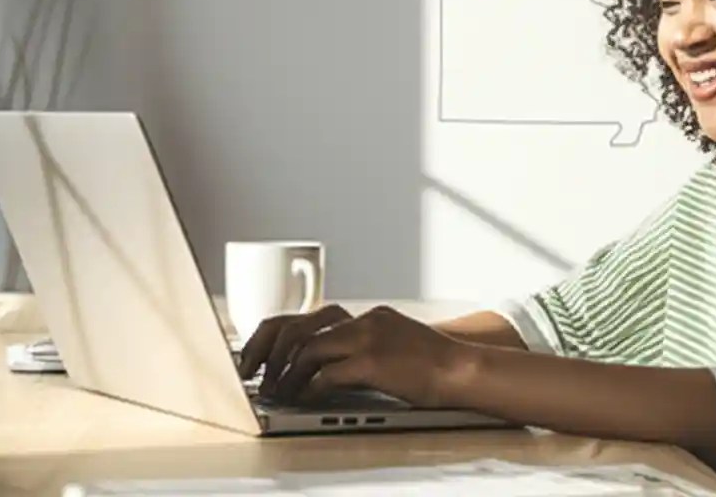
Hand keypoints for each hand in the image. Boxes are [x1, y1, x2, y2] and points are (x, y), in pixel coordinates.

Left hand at [238, 304, 473, 407]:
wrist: (462, 369)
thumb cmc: (432, 366)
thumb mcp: (395, 344)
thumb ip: (363, 347)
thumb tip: (326, 368)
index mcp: (368, 316)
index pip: (308, 317)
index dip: (278, 335)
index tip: (261, 356)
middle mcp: (363, 321)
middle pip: (297, 325)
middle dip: (267, 351)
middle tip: (254, 374)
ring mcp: (367, 339)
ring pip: (307, 349)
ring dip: (285, 374)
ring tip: (277, 392)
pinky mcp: (372, 362)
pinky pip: (327, 374)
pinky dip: (309, 388)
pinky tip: (304, 399)